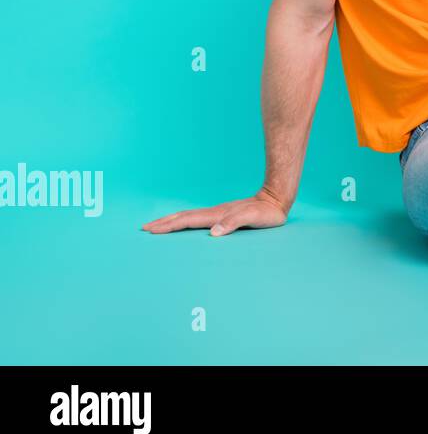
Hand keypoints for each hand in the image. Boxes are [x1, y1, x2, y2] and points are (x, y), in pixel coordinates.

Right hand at [141, 187, 288, 236]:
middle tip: (145, 228)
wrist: (276, 199)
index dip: (169, 226)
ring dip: (172, 220)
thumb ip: (234, 224)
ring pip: (189, 216)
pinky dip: (185, 221)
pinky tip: (184, 224)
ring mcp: (218, 212)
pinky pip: (198, 218)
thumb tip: (213, 234)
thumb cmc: (266, 213)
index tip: (151, 230)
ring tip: (157, 225)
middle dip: (164, 223)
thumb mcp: (252, 219)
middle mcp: (215, 213)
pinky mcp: (223, 214)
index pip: (188, 221)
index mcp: (217, 215)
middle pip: (183, 217)